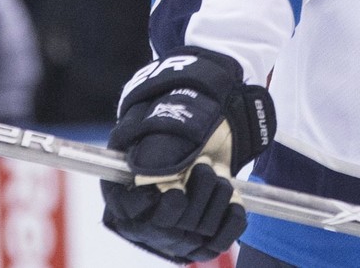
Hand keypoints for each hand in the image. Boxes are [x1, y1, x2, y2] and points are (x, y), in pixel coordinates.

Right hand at [101, 48, 274, 262]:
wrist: (209, 130)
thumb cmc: (176, 123)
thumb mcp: (158, 120)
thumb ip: (150, 141)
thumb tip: (148, 168)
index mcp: (125, 192)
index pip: (130, 213)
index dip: (150, 206)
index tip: (174, 190)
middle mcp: (149, 218)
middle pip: (170, 223)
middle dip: (196, 190)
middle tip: (203, 164)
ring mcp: (178, 231)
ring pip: (200, 229)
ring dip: (217, 195)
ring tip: (217, 172)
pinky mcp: (205, 236)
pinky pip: (222, 239)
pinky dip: (233, 217)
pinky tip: (234, 198)